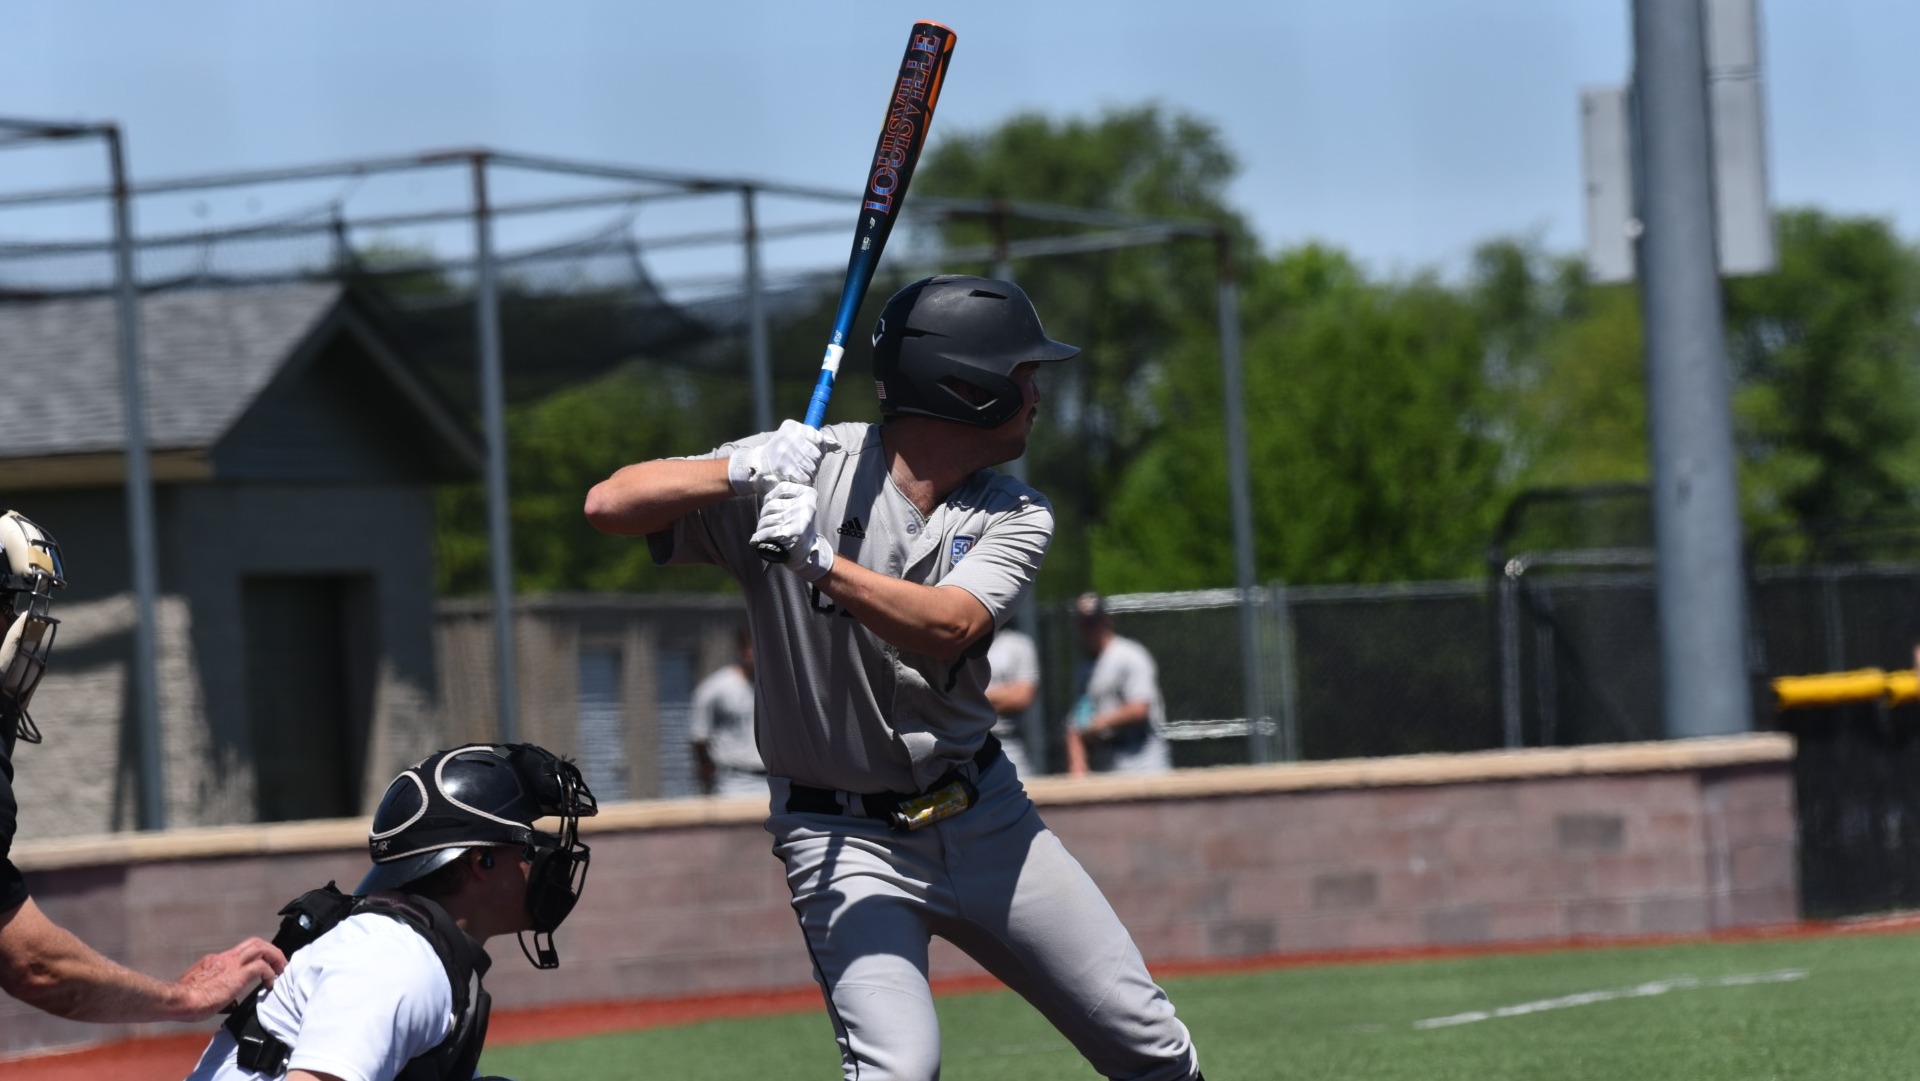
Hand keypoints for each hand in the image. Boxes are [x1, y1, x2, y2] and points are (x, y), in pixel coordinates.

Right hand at [171, 936, 286, 1019]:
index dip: (255, 958)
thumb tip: (229, 1004)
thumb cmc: (184, 1002)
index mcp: (214, 961)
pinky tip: (270, 985)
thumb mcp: (203, 993)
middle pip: (254, 943)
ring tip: (281, 971)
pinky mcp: (237, 975)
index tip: (264, 968)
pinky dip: (270, 974)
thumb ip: (218, 993)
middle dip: (271, 951)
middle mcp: (224, 958)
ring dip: (275, 957)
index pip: (240, 953)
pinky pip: (261, 967)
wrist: (177, 1001)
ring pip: (261, 948)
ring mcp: (230, 964)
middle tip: (280, 965)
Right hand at [728, 420, 839, 495]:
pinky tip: (794, 478)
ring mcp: (787, 454)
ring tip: (795, 471)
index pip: (819, 438)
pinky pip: (807, 478)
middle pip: (817, 454)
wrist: (756, 466)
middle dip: (812, 462)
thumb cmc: (780, 452)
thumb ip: (817, 440)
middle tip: (800, 464)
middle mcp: (790, 438)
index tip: (808, 453)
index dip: (818, 449)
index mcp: (792, 427)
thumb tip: (838, 445)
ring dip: (808, 473)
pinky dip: (803, 482)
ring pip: (813, 467)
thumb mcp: (795, 439)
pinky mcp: (787, 470)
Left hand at [749, 482, 833, 581]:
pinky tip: (755, 540)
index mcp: (808, 495)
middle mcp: (805, 505)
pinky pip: (768, 532)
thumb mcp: (797, 507)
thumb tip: (765, 480)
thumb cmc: (798, 527)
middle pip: (771, 504)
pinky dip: (759, 537)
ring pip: (767, 519)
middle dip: (764, 515)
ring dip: (760, 528)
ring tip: (762, 533)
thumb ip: (785, 495)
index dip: (770, 496)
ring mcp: (799, 519)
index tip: (768, 505)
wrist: (808, 552)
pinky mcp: (792, 533)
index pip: (782, 487)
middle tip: (766, 523)